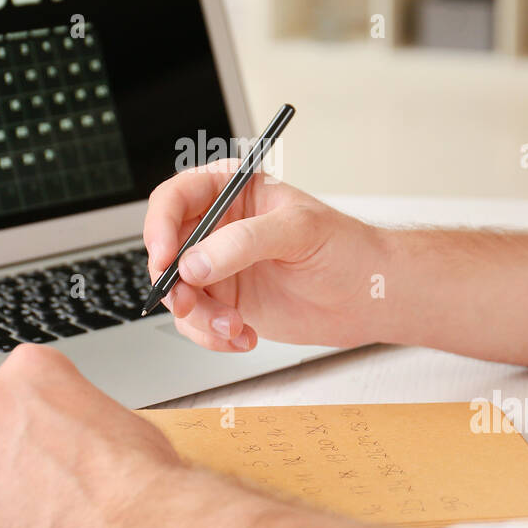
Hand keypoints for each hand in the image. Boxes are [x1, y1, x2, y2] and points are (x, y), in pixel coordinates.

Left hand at [0, 343, 183, 527]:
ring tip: (24, 498)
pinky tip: (15, 520)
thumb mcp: (109, 411)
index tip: (37, 431)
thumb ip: (69, 407)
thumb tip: (65, 424)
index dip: (26, 412)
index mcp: (31, 367)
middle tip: (30, 466)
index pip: (10, 382)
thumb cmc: (133, 475)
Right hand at [143, 164, 391, 350]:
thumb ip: (244, 242)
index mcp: (231, 191)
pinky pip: (195, 322)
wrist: (367, 296)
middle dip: (173, 282)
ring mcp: (218, 267)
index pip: (175, 199)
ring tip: (234, 326)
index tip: (166, 258)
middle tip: (190, 303)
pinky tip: (243, 336)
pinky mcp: (225, 303)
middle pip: (166, 250)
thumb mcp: (298, 231)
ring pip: (177, 292)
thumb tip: (194, 263)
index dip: (160, 226)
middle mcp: (217, 228)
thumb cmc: (345, 248)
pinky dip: (212, 335)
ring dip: (198, 316)